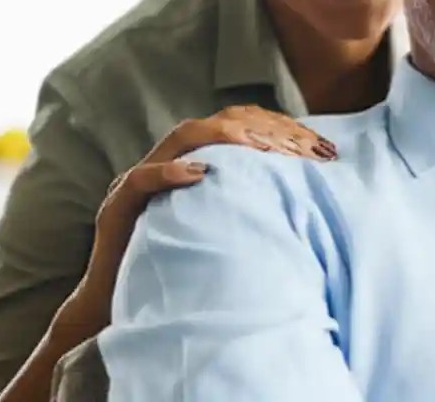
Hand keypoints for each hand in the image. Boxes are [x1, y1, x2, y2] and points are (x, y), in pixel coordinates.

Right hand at [51, 105, 335, 336]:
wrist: (126, 310)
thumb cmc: (185, 273)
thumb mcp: (229, 232)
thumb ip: (255, 207)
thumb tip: (311, 198)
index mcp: (194, 166)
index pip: (238, 126)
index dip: (277, 127)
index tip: (317, 144)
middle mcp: (167, 164)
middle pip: (216, 124)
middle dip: (262, 129)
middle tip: (300, 147)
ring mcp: (139, 182)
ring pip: (181, 137)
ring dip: (225, 137)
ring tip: (262, 147)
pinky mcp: (117, 209)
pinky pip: (141, 179)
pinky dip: (170, 172)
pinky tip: (201, 172)